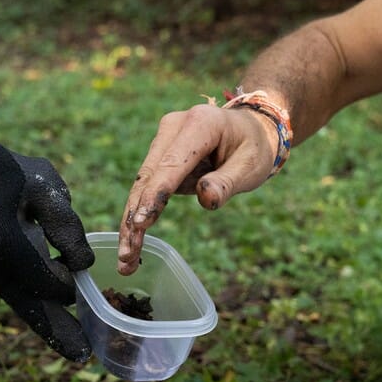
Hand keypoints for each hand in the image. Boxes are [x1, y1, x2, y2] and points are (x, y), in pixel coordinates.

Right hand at [0, 83, 94, 360]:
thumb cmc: (7, 171)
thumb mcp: (45, 187)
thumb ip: (66, 227)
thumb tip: (82, 266)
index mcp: (5, 244)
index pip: (50, 281)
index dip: (71, 280)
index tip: (79, 269)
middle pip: (31, 308)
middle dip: (60, 333)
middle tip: (84, 358)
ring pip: (23, 303)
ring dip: (49, 318)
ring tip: (76, 348)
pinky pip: (14, 293)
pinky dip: (35, 303)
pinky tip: (56, 320)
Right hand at [118, 102, 279, 273]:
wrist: (250, 128)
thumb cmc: (254, 147)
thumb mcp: (251, 166)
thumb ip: (227, 182)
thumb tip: (207, 200)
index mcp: (200, 123)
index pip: (171, 164)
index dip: (154, 195)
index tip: (140, 223)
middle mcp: (174, 126)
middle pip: (148, 176)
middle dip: (135, 217)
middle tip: (127, 255)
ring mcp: (163, 139)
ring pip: (141, 184)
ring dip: (131, 221)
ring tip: (126, 259)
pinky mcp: (160, 155)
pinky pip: (147, 187)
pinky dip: (139, 214)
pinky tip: (133, 243)